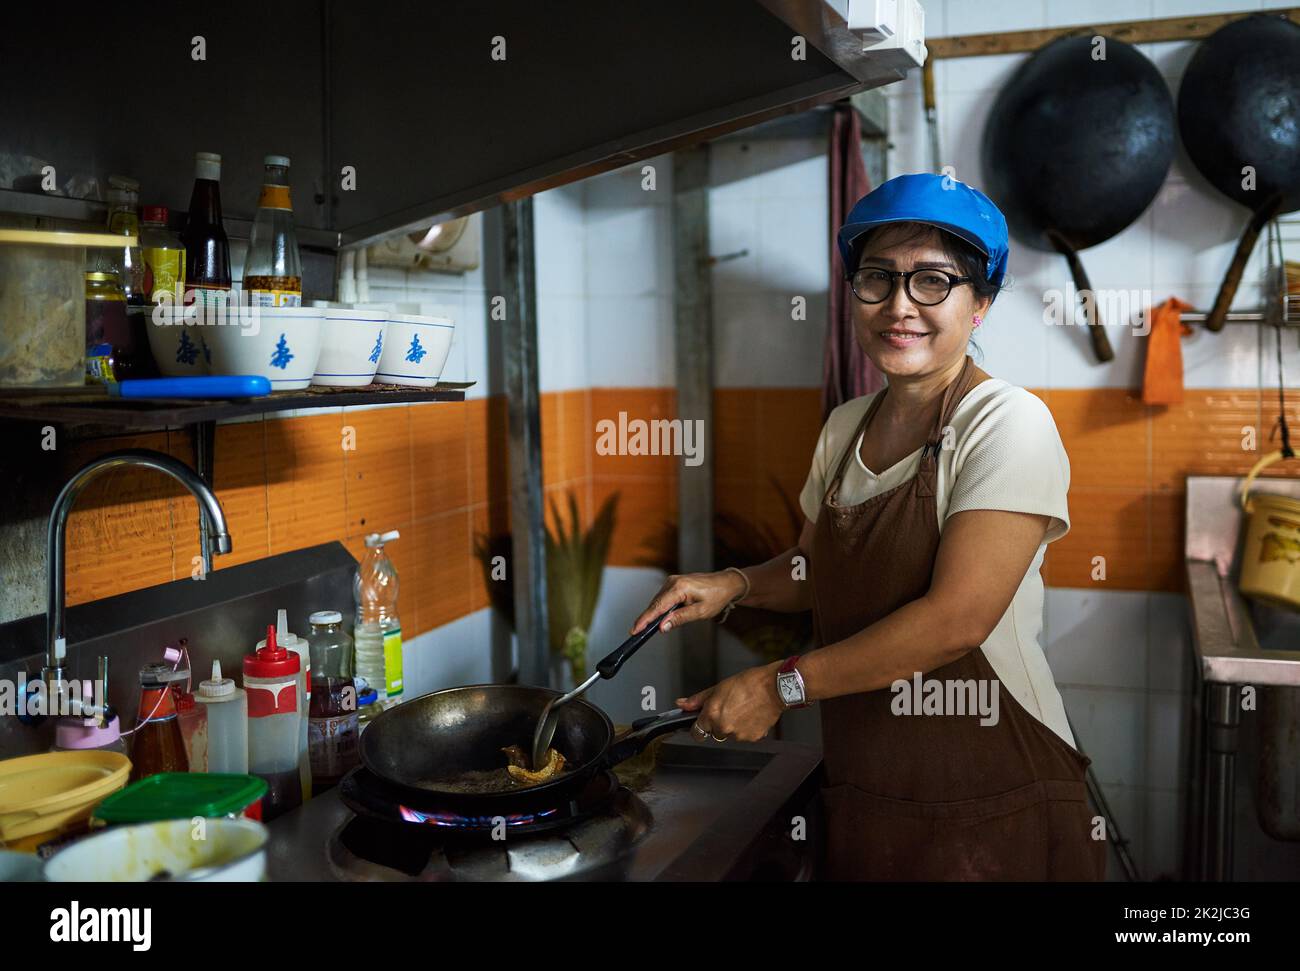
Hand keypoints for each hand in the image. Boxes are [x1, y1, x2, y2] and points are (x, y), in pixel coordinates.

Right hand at [631, 569, 747, 634]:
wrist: (726, 583)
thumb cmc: (716, 596)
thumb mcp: (701, 612)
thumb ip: (680, 618)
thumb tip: (663, 626)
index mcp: (680, 588)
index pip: (658, 607)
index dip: (645, 620)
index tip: (635, 629)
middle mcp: (673, 582)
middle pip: (655, 604)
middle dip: (646, 619)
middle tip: (637, 633)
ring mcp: (672, 582)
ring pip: (657, 602)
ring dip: (654, 614)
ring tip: (646, 628)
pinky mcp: (674, 584)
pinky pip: (662, 598)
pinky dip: (660, 609)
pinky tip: (660, 618)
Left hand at [676, 661, 783, 742]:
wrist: (774, 688)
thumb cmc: (749, 684)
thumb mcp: (718, 687)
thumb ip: (698, 700)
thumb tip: (683, 704)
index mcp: (712, 714)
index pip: (696, 732)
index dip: (698, 727)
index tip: (700, 724)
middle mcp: (723, 727)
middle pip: (715, 733)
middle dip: (719, 723)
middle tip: (729, 708)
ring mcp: (738, 735)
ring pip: (730, 734)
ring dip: (733, 726)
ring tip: (743, 709)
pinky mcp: (752, 738)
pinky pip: (745, 736)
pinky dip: (747, 728)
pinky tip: (752, 715)